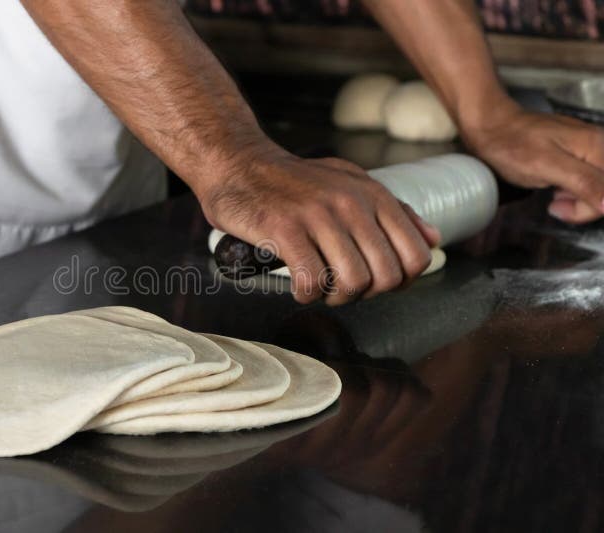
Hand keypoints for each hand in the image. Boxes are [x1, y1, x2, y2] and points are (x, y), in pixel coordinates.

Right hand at [196, 147, 440, 304]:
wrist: (240, 164)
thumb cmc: (294, 181)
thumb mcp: (351, 183)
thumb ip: (394, 210)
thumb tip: (434, 238)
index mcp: (374, 195)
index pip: (416, 256)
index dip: (401, 282)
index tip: (376, 281)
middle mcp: (351, 204)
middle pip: (386, 277)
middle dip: (367, 293)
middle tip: (343, 287)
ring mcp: (318, 216)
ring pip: (352, 282)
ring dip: (336, 297)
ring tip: (321, 288)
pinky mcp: (285, 229)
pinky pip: (311, 281)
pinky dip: (307, 294)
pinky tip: (299, 287)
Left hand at [463, 101, 603, 223]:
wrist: (492, 128)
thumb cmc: (513, 145)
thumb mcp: (547, 166)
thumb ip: (583, 183)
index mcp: (597, 146)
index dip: (589, 209)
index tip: (562, 208)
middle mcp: (599, 145)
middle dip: (582, 205)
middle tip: (555, 201)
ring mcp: (589, 150)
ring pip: (598, 189)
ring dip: (576, 199)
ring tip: (552, 191)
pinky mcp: (578, 157)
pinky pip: (586, 182)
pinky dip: (571, 190)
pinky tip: (555, 186)